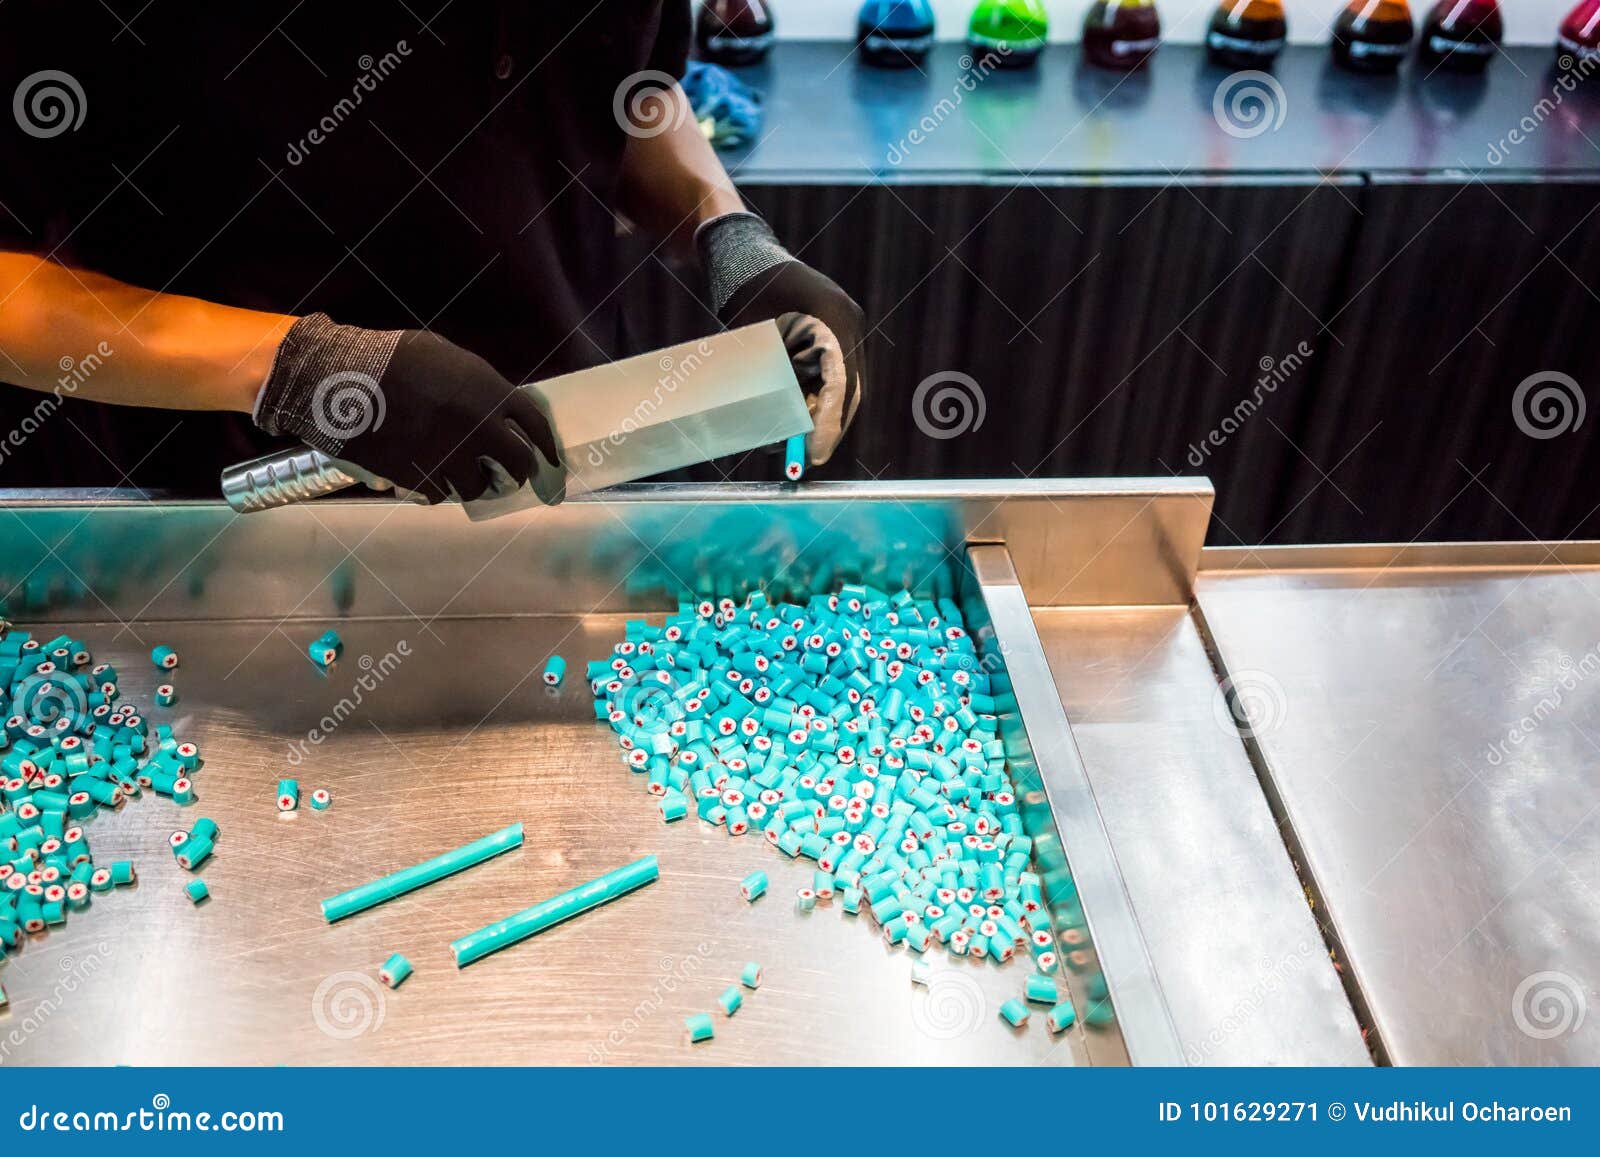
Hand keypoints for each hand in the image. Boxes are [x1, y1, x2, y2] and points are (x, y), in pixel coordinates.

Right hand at [254, 314, 564, 504]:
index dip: (547, 445)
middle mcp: (480, 429)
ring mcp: (451, 456)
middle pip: (517, 464)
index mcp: (491, 394)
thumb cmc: (393, 357)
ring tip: (466, 478)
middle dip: (517, 472)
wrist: (346, 380)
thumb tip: (490, 403)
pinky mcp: (421, 476)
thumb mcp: (445, 357)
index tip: (550, 459)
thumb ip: (474, 383)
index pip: (536, 424)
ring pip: (478, 487)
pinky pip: (441, 494)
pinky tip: (430, 479)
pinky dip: (438, 489)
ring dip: (475, 484)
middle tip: (510, 475)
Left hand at [697, 212, 864, 466]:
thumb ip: (769, 383)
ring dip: (819, 416)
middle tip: (806, 458)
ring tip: (793, 443)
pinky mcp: (832, 335)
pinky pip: (829, 376)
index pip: (841, 384)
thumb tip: (776, 433)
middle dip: (828, 427)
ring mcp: (842, 328)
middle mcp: (846, 324)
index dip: (830, 424)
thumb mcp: (753, 341)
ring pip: (841, 387)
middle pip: (849, 390)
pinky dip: (813, 400)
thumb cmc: (745, 293)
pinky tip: (791, 418)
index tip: (816, 455)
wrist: (743, 257)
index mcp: (834, 319)